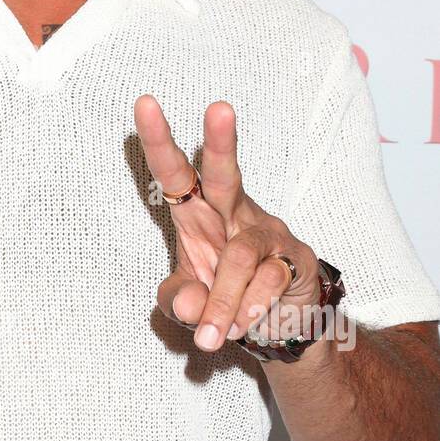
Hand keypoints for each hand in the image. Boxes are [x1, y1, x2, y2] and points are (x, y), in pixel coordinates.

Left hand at [133, 94, 321, 351]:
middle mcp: (231, 213)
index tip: (143, 104)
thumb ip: (178, 301)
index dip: (159, 141)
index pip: (175, 173)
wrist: (277, 326)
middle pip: (225, 173)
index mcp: (197, 214)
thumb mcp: (188, 304)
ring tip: (213, 336)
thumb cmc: (224, 296)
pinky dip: (250, 308)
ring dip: (224, 300)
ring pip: (240, 253)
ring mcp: (267, 233)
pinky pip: (269, 280)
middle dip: (220, 142)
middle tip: (219, 107)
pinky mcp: (296, 258)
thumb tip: (186, 306)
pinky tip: (246, 326)